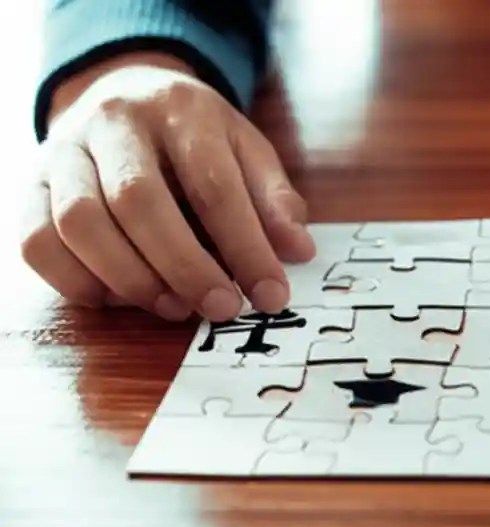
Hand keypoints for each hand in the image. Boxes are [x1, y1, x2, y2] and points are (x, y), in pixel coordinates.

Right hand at [20, 51, 314, 321]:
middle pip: (138, 200)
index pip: (213, 185)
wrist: (123, 94)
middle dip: (184, 267)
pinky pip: (35, 241)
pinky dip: (75, 282)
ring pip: (78, 221)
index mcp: (181, 110)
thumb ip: (273, 200)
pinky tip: (117, 300)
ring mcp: (63, 153)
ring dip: (129, 279)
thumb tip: (298, 251)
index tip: (271, 296)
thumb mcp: (246, 151)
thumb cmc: (195, 137)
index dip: (246, 248)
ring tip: (174, 307)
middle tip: (220, 309)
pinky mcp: (30, 185)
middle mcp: (114, 123)